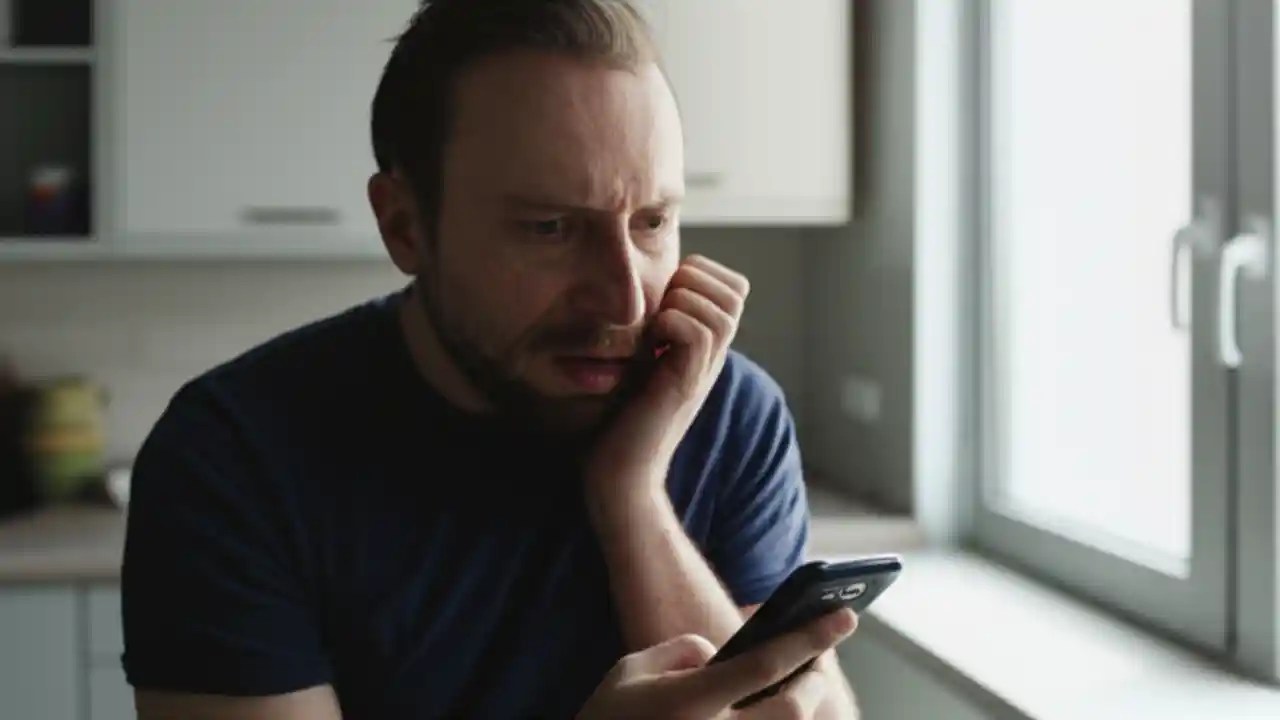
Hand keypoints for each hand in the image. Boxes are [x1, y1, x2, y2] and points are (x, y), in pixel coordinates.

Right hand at [576, 608, 855, 719]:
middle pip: (794, 709)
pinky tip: (773, 708)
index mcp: (691, 704)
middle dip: (813, 681)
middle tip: (816, 663)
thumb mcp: (629, 670)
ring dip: (801, 711)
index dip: (809, 637)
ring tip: (799, 690)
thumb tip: (720, 655)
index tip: (845, 616)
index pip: (765, 663)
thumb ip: (681, 651)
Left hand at [585, 255, 749, 497]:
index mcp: (706, 347)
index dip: (702, 273)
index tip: (664, 294)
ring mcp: (704, 371)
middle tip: (660, 307)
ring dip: (682, 302)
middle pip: (735, 291)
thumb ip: (652, 329)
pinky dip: (672, 323)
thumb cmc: (619, 419)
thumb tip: (645, 292)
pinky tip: (650, 343)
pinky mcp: (686, 385)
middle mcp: (713, 357)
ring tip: (655, 325)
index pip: (734, 287)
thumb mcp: (639, 360)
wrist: (621, 472)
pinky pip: (699, 332)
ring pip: (722, 309)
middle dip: (694, 281)